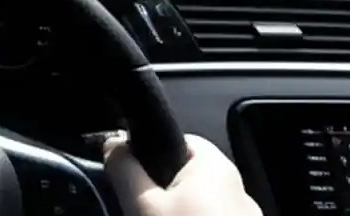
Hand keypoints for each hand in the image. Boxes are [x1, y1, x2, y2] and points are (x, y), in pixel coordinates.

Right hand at [103, 133, 262, 215]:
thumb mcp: (142, 206)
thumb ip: (124, 170)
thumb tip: (113, 142)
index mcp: (215, 166)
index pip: (176, 140)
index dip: (147, 153)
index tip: (126, 178)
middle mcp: (237, 188)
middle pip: (185, 178)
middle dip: (158, 193)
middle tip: (137, 212)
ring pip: (197, 209)